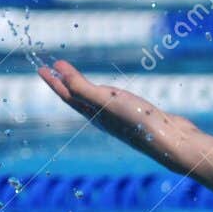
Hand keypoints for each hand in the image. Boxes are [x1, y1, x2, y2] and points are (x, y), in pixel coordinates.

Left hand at [37, 59, 195, 167]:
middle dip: (64, 84)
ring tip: (78, 80)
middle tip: (52, 71)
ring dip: (84, 89)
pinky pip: (114, 101)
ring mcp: (121, 117)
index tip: (40, 68)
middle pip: (78, 98)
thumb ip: (81, 86)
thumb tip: (56, 68)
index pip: (68, 95)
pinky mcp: (137, 116)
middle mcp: (104, 117)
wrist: (171, 142)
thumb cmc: (138, 122)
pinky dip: (107, 93)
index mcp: (94, 114)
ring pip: (96, 101)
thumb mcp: (106, 101)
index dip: (53, 81)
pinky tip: (113, 94)